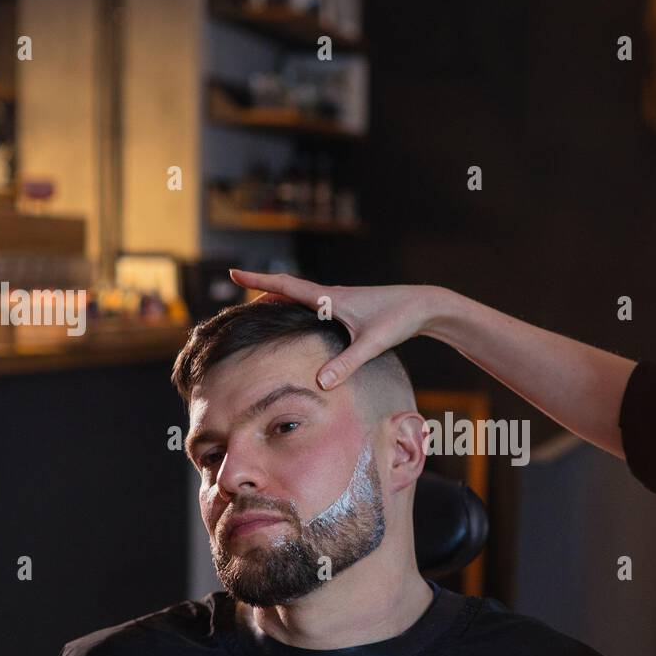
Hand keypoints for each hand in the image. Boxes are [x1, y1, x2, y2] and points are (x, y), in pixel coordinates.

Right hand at [229, 270, 454, 389]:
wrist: (422, 305)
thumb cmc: (398, 319)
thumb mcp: (371, 343)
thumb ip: (346, 363)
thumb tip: (321, 382)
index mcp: (330, 298)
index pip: (285, 286)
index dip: (258, 281)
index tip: (233, 272)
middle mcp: (331, 295)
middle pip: (287, 289)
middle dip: (261, 290)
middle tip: (237, 294)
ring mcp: (339, 300)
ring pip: (300, 295)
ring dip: (278, 297)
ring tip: (258, 307)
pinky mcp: (348, 307)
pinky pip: (312, 303)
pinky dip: (296, 306)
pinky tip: (295, 319)